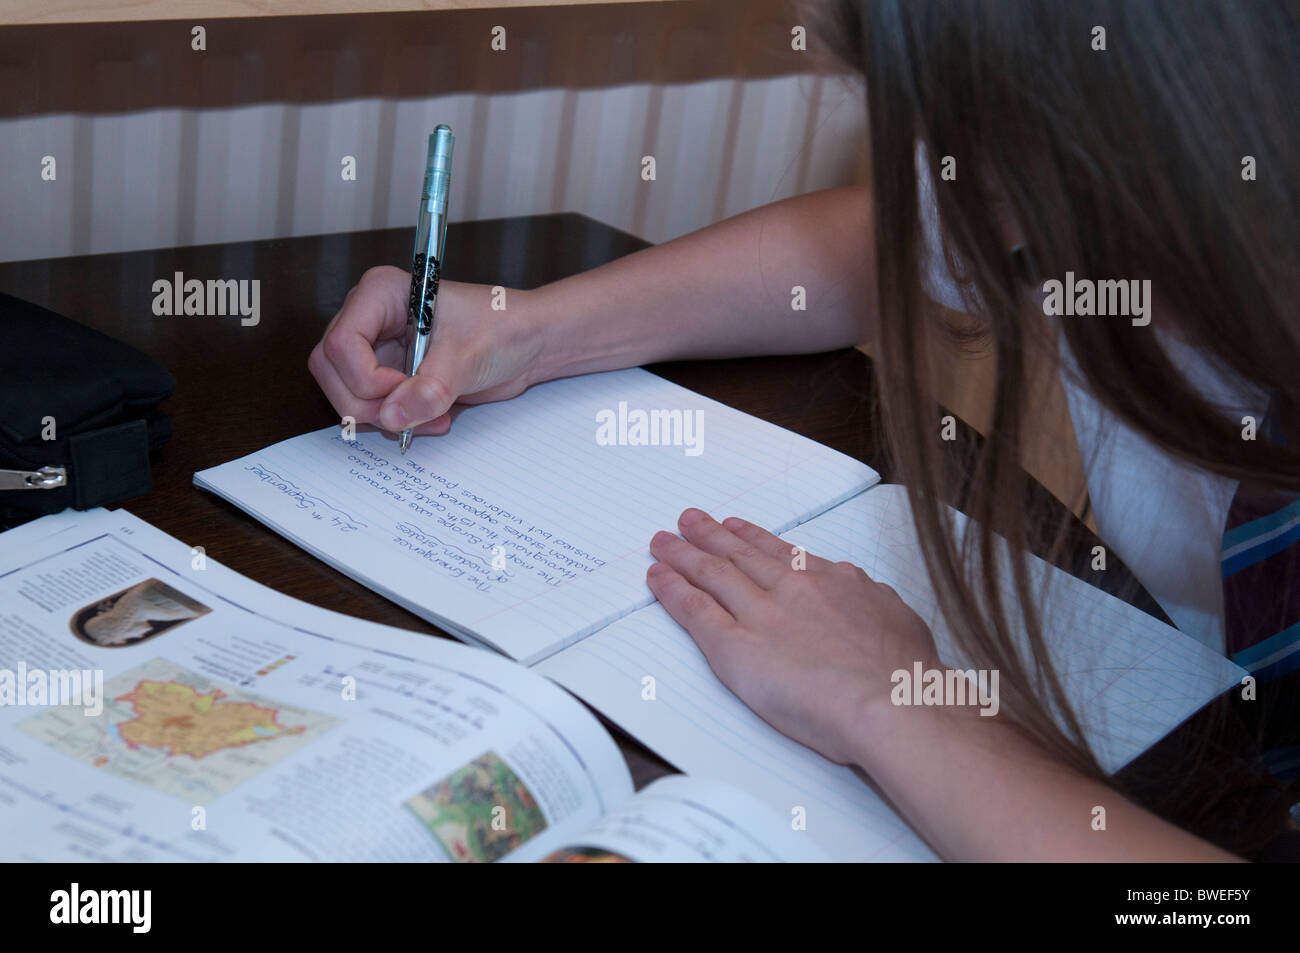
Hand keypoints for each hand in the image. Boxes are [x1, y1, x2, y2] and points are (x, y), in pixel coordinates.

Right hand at [308, 266, 544, 438]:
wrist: (526, 343)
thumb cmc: (503, 327)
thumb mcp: (468, 357)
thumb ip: (430, 388)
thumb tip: (392, 417)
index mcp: (380, 294)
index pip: (341, 343)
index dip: (366, 378)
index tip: (403, 390)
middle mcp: (370, 319)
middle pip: (332, 372)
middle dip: (368, 404)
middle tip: (412, 414)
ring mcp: (376, 350)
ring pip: (348, 396)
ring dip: (388, 418)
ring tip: (434, 416)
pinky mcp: (389, 376)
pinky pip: (373, 409)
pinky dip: (400, 423)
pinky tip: (434, 417)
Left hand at [646, 508, 940, 764]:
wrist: (891, 699)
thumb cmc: (905, 673)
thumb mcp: (898, 618)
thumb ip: (874, 605)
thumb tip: (869, 599)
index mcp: (833, 581)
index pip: (783, 554)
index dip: (754, 538)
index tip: (737, 527)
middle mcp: (793, 588)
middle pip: (741, 554)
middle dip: (712, 534)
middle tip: (690, 519)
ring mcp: (761, 614)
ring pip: (712, 573)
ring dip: (684, 553)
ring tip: (664, 540)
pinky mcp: (735, 647)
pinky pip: (694, 610)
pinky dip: (672, 590)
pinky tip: (658, 578)